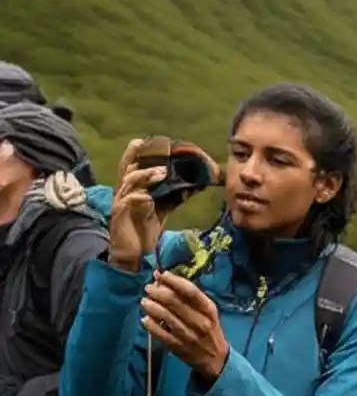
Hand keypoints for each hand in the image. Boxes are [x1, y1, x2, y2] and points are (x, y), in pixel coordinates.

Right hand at [108, 139, 171, 270]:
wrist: (133, 253)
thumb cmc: (145, 228)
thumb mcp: (163, 208)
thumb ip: (176, 195)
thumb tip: (197, 184)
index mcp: (134, 187)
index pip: (135, 163)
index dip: (142, 151)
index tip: (156, 142)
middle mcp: (125, 190)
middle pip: (128, 165)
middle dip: (141, 155)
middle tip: (160, 150)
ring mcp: (121, 201)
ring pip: (129, 180)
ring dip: (146, 174)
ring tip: (162, 173)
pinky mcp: (120, 214)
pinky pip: (128, 201)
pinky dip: (139, 197)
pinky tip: (149, 197)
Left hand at [140, 271, 228, 380]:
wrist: (215, 358)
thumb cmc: (209, 329)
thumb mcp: (207, 311)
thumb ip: (188, 295)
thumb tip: (162, 276)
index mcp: (209, 310)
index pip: (191, 291)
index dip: (174, 281)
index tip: (162, 275)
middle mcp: (200, 322)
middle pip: (175, 302)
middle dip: (158, 292)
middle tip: (148, 288)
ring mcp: (189, 335)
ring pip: (165, 316)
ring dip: (152, 306)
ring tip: (144, 301)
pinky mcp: (178, 347)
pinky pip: (160, 333)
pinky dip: (150, 325)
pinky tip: (145, 318)